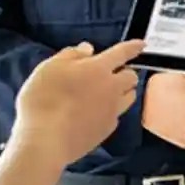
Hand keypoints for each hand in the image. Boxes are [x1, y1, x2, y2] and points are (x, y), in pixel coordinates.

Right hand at [12, 40, 144, 167]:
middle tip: (112, 73)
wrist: (46, 140)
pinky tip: (96, 114)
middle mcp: (111, 89)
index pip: (122, 53)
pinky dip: (110, 111)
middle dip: (125, 72)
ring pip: (129, 97)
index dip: (133, 47)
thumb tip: (88, 49)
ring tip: (108, 93)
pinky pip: (116, 116)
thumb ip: (71, 55)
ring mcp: (111, 111)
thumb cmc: (43, 99)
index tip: (141, 44)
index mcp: (98, 68)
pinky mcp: (106, 131)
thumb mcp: (50, 68)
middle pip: (131, 77)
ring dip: (123, 92)